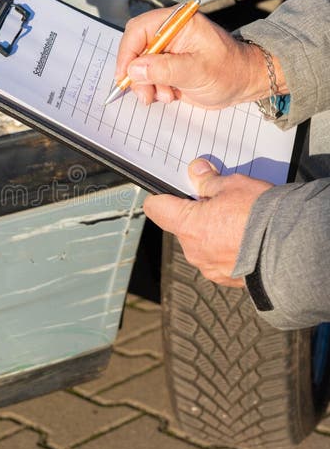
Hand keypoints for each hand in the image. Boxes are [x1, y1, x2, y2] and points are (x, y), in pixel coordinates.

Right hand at [115, 7, 278, 108]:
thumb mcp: (198, 71)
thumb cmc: (230, 71)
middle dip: (137, 74)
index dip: (127, 53)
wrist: (245, 83)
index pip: (139, 30)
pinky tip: (169, 94)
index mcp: (177, 22)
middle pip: (135, 49)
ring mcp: (167, 50)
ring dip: (146, 85)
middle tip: (145, 94)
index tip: (125, 75)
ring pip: (139, 66)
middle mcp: (169, 32)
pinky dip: (153, 89)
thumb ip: (165, 69)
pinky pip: (148, 77)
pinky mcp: (167, 66)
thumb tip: (134, 69)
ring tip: (166, 95)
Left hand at [144, 158, 272, 286]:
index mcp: (187, 225)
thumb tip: (196, 171)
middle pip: (182, 226)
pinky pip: (218, 259)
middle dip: (196, 214)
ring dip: (212, 232)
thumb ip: (208, 180)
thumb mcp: (233, 186)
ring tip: (238, 221)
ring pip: (201, 244)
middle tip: (220, 202)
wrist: (292, 248)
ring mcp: (209, 267)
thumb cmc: (260, 215)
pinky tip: (246, 239)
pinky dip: (227, 249)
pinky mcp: (226, 278)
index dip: (162, 196)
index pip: (156, 208)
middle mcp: (193, 250)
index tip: (171, 190)